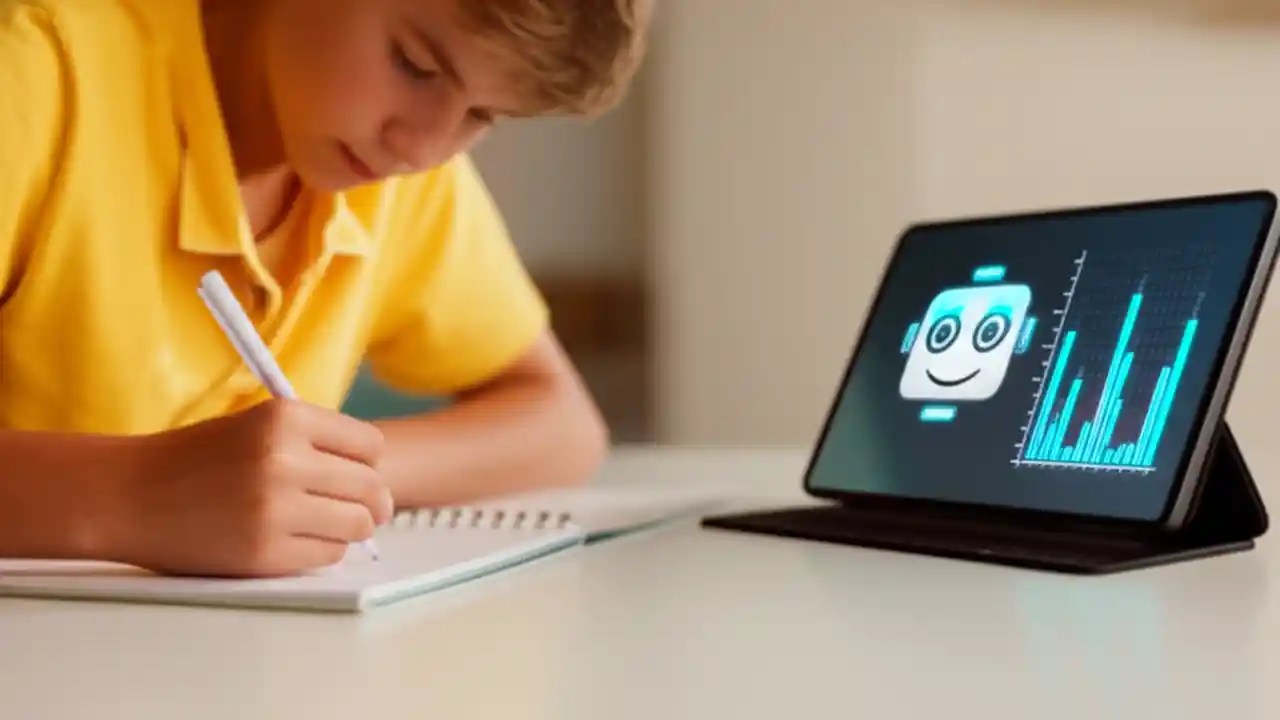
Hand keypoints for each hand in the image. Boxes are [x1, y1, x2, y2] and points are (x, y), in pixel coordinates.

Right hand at [110, 400, 392, 577]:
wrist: (129, 495)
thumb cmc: (198, 459)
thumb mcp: (257, 425)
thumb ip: (314, 442)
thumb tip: (377, 478)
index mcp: (286, 418)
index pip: (370, 446)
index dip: (367, 462)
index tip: (355, 472)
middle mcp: (285, 461)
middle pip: (371, 488)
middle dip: (370, 501)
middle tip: (360, 508)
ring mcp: (276, 510)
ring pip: (358, 525)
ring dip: (349, 527)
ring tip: (322, 522)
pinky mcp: (265, 553)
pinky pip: (328, 555)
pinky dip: (321, 550)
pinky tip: (294, 539)